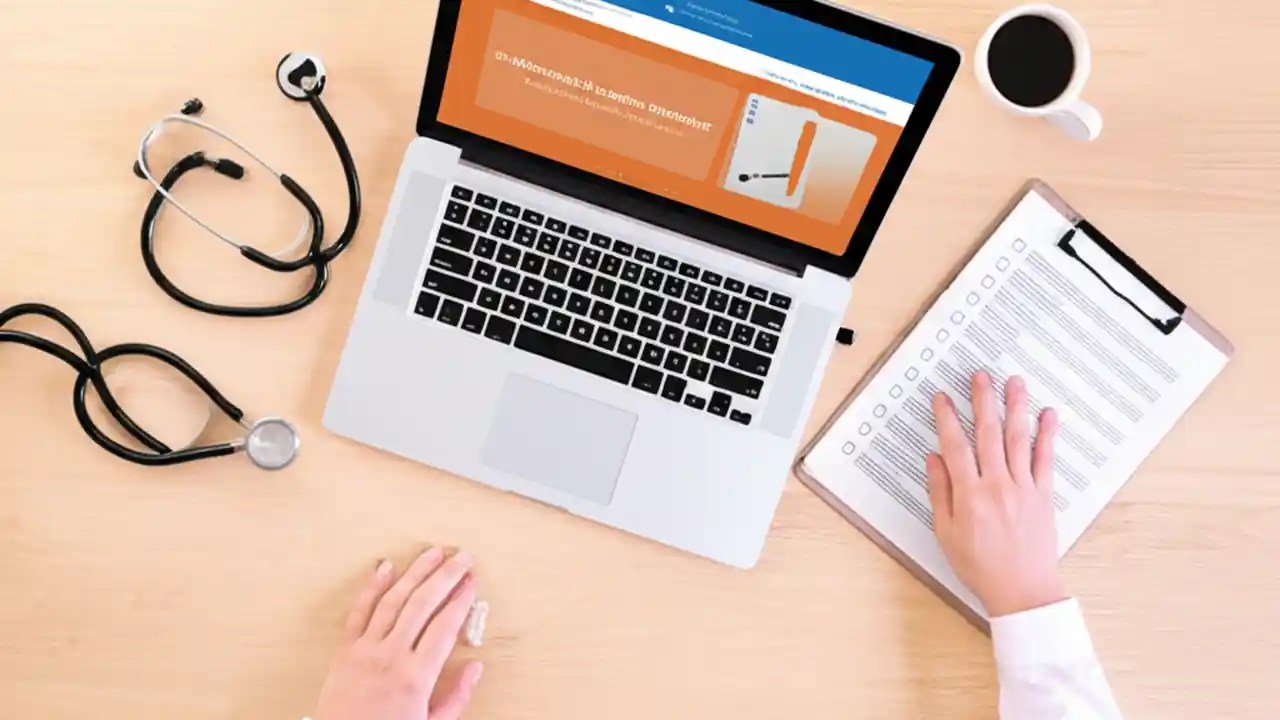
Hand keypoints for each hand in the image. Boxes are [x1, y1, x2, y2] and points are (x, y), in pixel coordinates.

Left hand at [314, 548, 483, 719]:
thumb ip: (456, 697)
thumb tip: (475, 668)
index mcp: (415, 678)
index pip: (444, 627)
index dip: (461, 601)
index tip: (472, 583)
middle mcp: (390, 657)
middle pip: (422, 604)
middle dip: (445, 576)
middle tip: (461, 557)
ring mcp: (365, 651)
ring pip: (393, 601)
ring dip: (415, 573)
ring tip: (432, 554)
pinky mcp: (345, 652)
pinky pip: (359, 612)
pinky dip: (372, 588)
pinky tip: (385, 569)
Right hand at [927, 372, 1063, 617]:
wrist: (1022, 590)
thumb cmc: (980, 566)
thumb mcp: (946, 533)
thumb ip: (940, 492)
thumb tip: (934, 459)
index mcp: (969, 495)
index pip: (955, 446)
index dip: (946, 418)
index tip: (941, 397)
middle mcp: (997, 485)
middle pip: (988, 434)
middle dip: (982, 401)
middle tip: (980, 376)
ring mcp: (1023, 488)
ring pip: (1018, 439)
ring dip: (1015, 407)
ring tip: (1014, 382)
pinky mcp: (1043, 495)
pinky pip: (1046, 459)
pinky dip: (1047, 435)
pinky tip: (1048, 414)